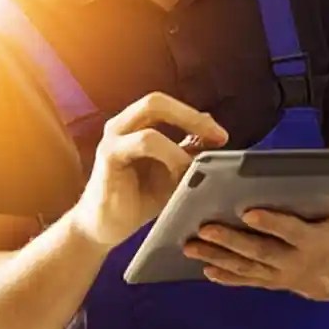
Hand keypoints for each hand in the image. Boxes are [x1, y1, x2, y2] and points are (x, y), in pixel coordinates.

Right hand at [73, 92, 227, 247]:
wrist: (106, 227)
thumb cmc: (139, 197)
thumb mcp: (173, 171)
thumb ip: (189, 150)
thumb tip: (214, 131)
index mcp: (135, 124)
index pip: (167, 105)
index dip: (196, 117)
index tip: (222, 137)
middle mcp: (121, 126)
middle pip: (156, 101)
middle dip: (191, 117)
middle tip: (218, 137)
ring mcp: (113, 139)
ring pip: (152, 119)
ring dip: (182, 141)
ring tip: (199, 164)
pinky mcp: (108, 157)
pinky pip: (145, 143)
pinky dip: (170, 154)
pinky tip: (181, 173)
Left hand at [184, 186, 328, 300]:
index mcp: (316, 241)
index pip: (292, 231)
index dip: (272, 223)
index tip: (248, 211)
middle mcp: (295, 262)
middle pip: (260, 251)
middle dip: (231, 241)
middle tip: (204, 228)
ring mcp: (278, 276)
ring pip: (245, 267)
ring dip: (216, 257)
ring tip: (190, 245)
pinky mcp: (267, 282)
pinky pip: (244, 281)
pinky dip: (225, 277)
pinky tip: (205, 269)